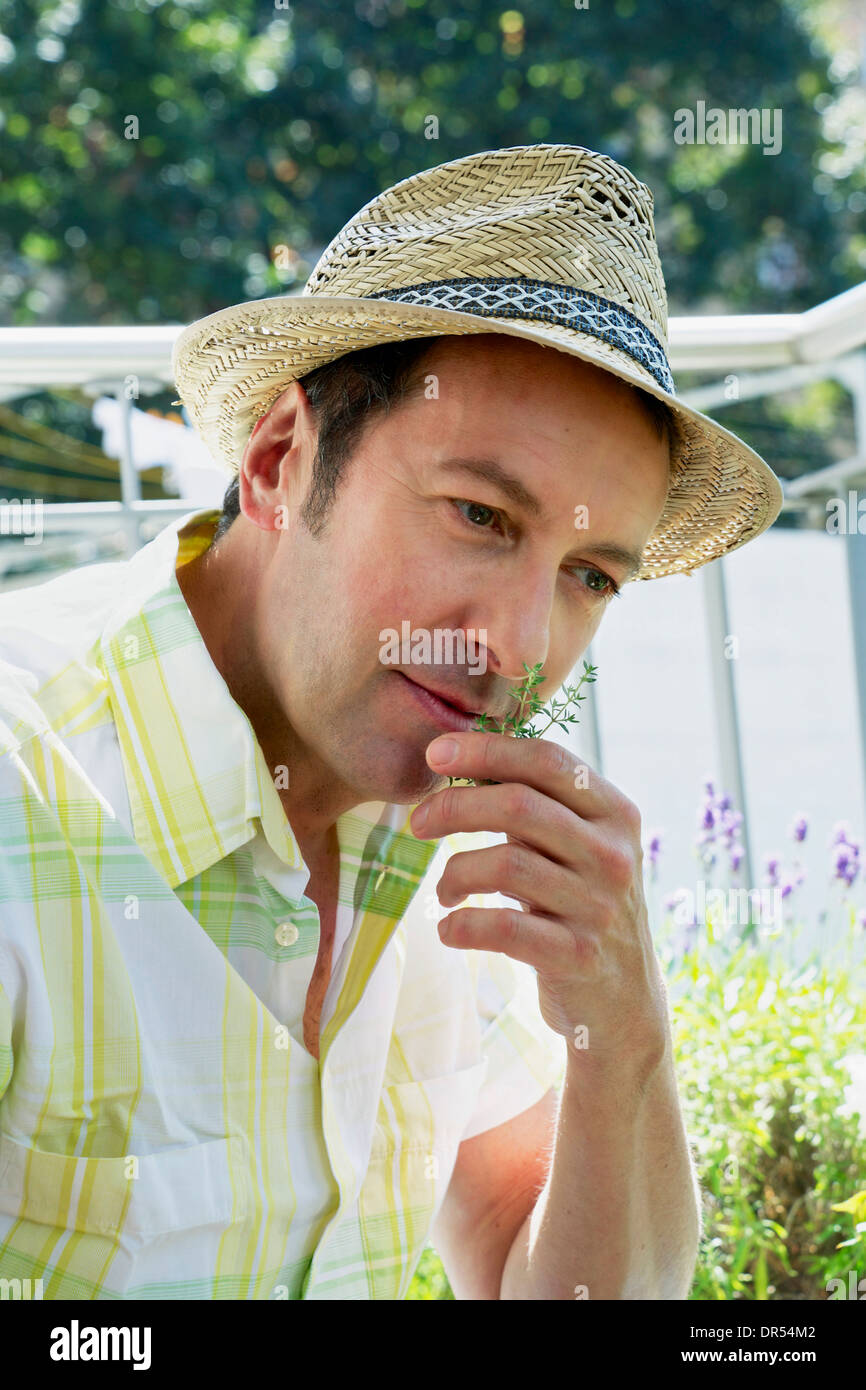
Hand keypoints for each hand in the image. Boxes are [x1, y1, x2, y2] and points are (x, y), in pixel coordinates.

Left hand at [409, 730, 670, 1069]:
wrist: (623, 1000)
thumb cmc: (581, 905)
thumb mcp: (577, 846)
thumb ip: (537, 804)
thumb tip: (461, 754)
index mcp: (615, 813)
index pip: (547, 760)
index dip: (487, 750)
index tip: (435, 754)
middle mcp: (612, 854)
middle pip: (519, 806)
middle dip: (455, 807)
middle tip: (419, 822)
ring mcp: (599, 907)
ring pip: (505, 865)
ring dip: (455, 873)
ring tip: (444, 890)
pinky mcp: (577, 956)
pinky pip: (504, 929)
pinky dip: (463, 925)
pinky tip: (448, 928)